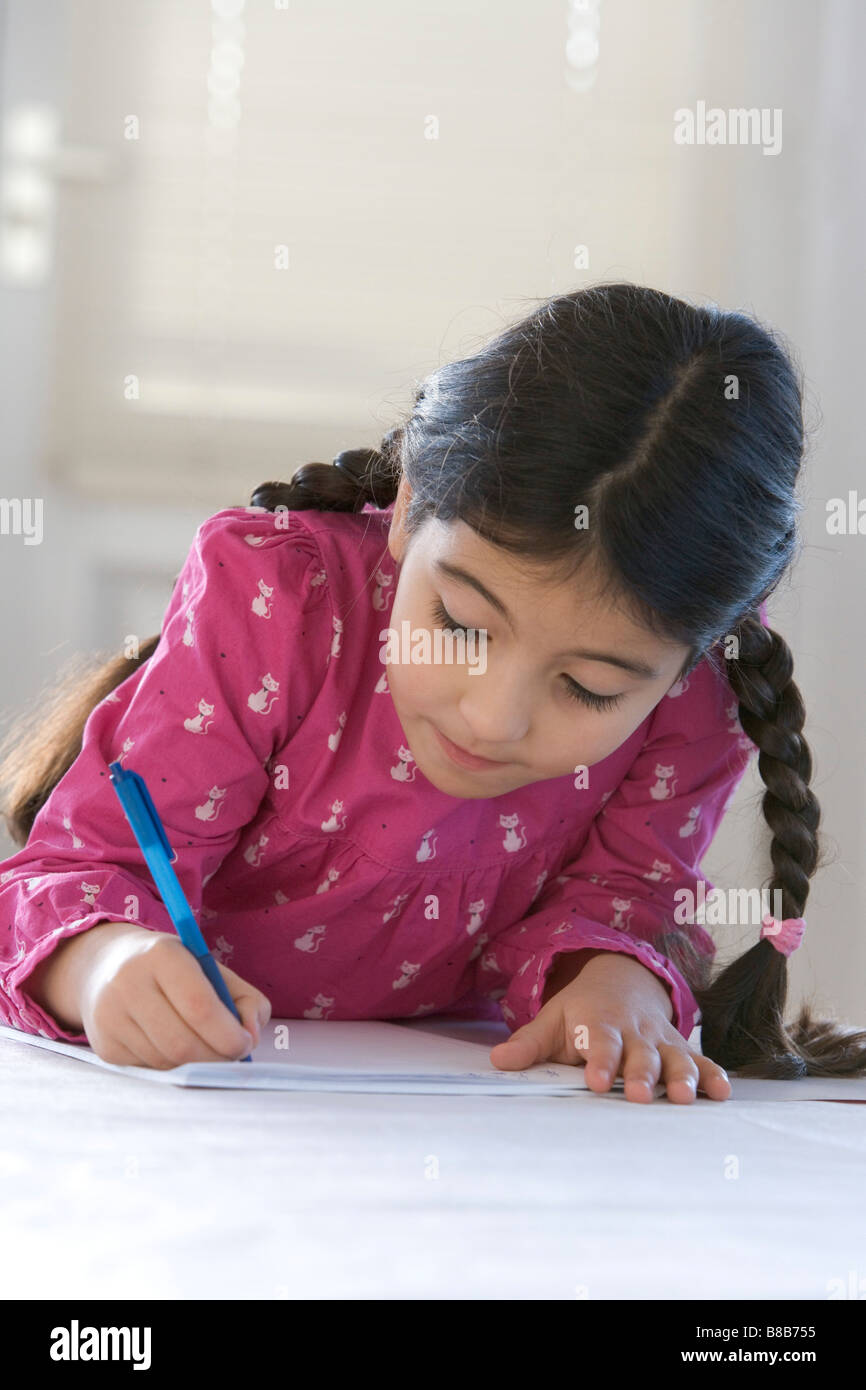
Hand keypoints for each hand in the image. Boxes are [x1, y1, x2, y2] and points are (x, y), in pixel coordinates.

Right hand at [33, 921, 271, 1068]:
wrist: (106, 967)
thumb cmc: (174, 970)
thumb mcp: (212, 969)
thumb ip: (245, 999)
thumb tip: (251, 1037)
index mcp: (161, 955)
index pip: (199, 1006)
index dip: (228, 1034)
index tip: (245, 1043)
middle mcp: (128, 984)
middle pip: (182, 1043)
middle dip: (216, 1057)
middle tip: (232, 1055)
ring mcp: (110, 1017)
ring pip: (167, 1061)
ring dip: (196, 1063)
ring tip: (204, 1047)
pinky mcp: (104, 1045)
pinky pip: (151, 1069)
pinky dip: (173, 1066)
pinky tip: (173, 1045)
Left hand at [488, 949, 730, 1103]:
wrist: (623, 980)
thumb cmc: (582, 1011)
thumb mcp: (553, 1020)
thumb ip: (529, 1044)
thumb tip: (497, 1060)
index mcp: (599, 1023)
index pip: (599, 1042)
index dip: (600, 1061)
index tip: (597, 1082)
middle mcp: (634, 1032)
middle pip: (639, 1054)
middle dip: (641, 1074)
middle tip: (641, 1096)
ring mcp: (661, 1040)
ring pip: (673, 1058)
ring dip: (680, 1077)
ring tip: (683, 1098)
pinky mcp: (681, 1048)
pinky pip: (700, 1062)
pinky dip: (712, 1076)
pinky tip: (721, 1095)